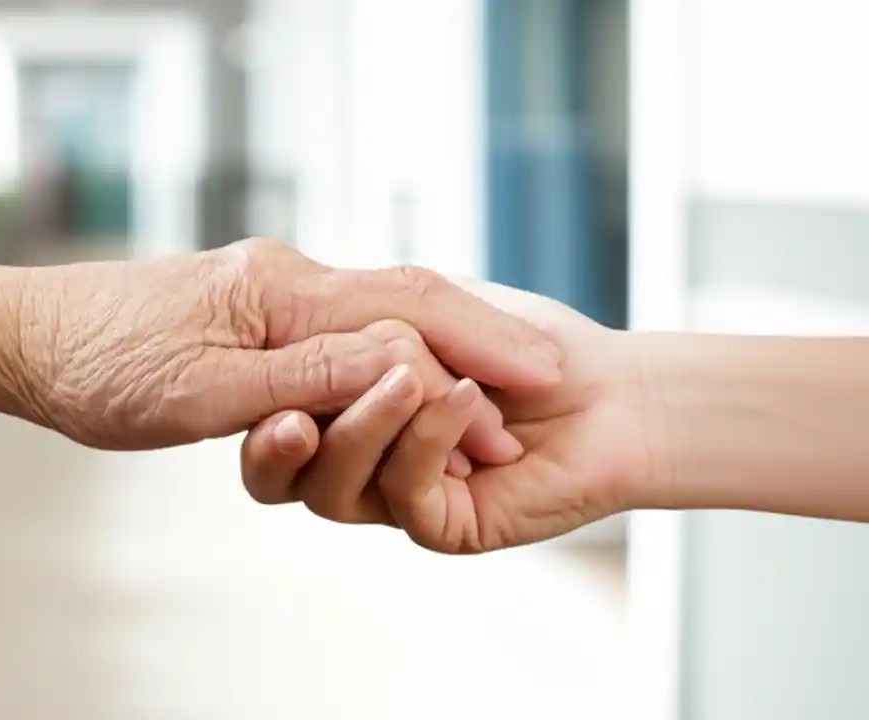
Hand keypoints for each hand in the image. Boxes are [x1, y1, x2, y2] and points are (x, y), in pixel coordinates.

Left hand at [14, 238, 559, 451]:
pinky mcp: (253, 317)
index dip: (481, 342)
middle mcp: (285, 280)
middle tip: (530, 405)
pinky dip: (383, 365)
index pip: (407, 307)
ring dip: (432, 364)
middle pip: (406, 305)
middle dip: (473, 353)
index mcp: (280, 290)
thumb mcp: (200, 392)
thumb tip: (402, 361)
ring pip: (377, 321)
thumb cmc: (97, 368)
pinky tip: (407, 383)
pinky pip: (339, 335)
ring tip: (480, 406)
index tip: (542, 378)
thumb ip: (305, 378)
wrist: (26, 339)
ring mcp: (270, 295)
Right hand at [240, 280, 654, 553]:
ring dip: (362, 428)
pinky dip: (424, 440)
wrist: (616, 391)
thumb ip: (366, 314)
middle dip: (281, 432)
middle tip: (298, 399)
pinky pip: (404, 495)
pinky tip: (461, 397)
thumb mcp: (437, 308)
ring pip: (332, 489)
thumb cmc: (532, 350)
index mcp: (347, 409)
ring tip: (411, 376)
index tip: (268, 351)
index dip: (259, 394)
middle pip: (280, 466)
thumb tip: (295, 321)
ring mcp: (397, 497)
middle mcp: (361, 461)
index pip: (271, 414)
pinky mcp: (443, 527)